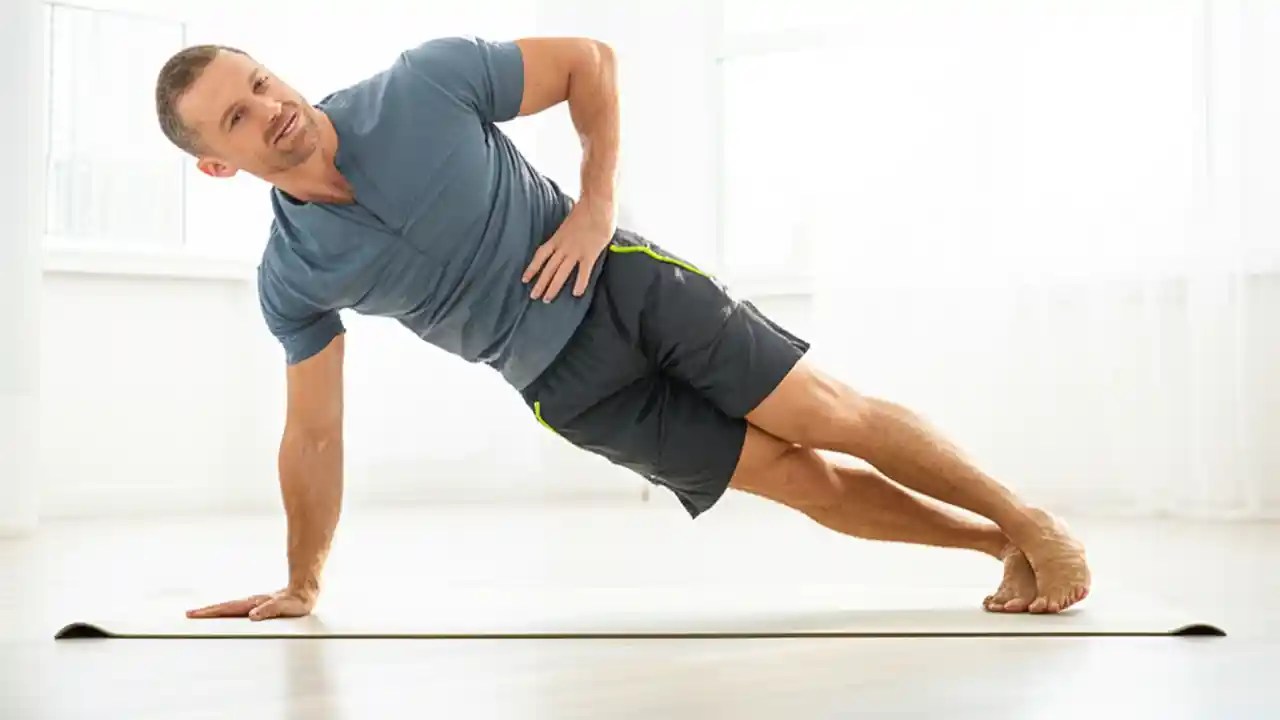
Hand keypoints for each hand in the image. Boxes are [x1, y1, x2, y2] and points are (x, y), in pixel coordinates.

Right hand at [186, 588, 314, 621]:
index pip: (227, 609)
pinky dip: (225, 612)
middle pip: (224, 607)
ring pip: (229, 608)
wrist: (306, 590)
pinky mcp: (257, 607)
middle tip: (188, 615)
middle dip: (206, 612)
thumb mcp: (286, 607)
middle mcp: (250, 603)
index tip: (194, 615)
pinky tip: (222, 616)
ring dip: (214, 611)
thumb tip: (253, 616)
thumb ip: (270, 610)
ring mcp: (253, 604)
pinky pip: (237, 610)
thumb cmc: (297, 601)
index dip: (210, 613)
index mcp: (253, 604)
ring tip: (199, 615)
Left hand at [523, 202, 614, 302]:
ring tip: (547, 299)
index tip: (524, 279)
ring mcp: (575, 252)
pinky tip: (576, 294)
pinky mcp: (589, 255)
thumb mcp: (569, 220)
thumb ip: (566, 231)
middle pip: (548, 269)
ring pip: (561, 273)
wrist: (597, 206)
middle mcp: (563, 247)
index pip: (540, 256)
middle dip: (540, 284)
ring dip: (553, 287)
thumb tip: (567, 234)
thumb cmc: (586, 209)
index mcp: (557, 238)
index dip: (532, 268)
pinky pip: (583, 272)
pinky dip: (580, 283)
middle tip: (534, 296)